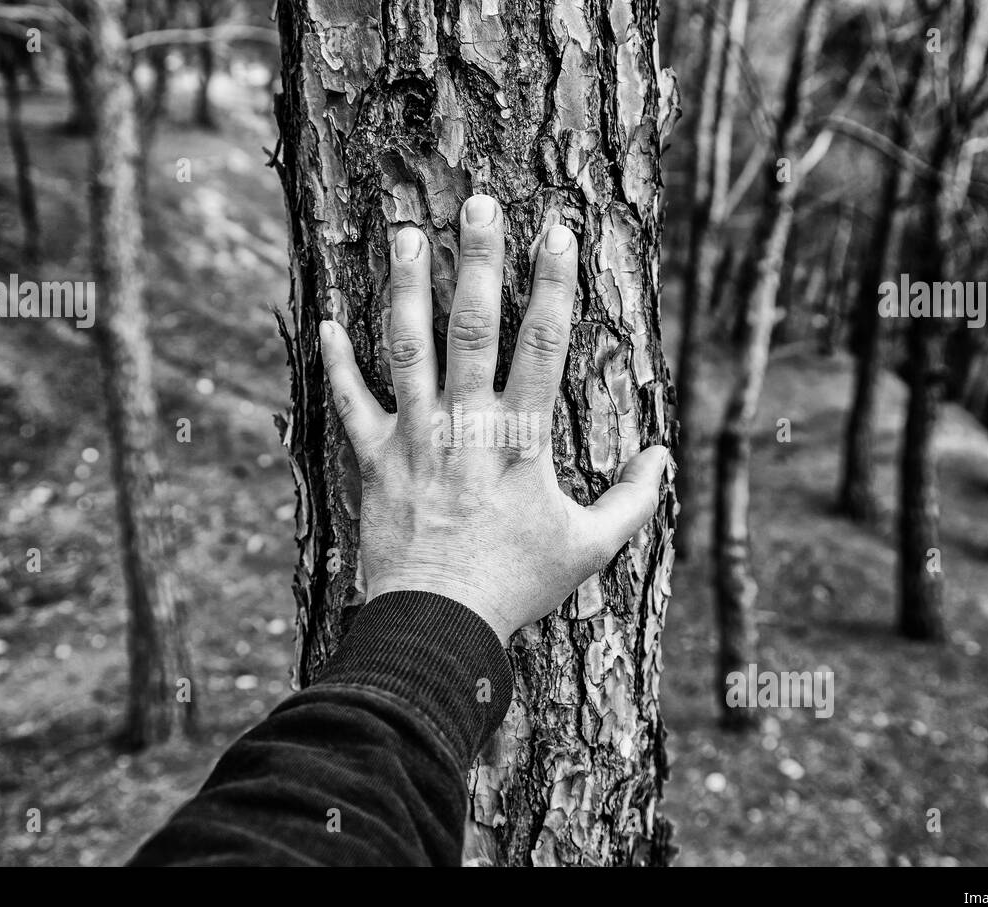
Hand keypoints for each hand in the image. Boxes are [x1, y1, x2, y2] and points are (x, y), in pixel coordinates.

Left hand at [319, 194, 668, 640]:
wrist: (438, 622)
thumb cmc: (516, 585)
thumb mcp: (589, 548)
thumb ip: (633, 501)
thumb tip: (663, 458)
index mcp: (521, 437)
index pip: (544, 344)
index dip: (554, 284)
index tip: (559, 231)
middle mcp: (466, 423)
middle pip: (473, 326)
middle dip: (479, 259)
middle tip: (479, 203)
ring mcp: (416, 437)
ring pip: (409, 348)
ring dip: (407, 288)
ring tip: (405, 234)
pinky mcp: (375, 459)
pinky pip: (352, 403)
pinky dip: (337, 364)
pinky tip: (324, 322)